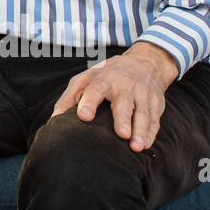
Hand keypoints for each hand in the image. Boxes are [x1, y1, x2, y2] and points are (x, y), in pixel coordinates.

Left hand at [49, 42, 178, 151]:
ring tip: (136, 147)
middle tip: (122, 134)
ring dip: (141, 131)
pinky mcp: (155, 105)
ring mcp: (142, 96)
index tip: (84, 116)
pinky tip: (146, 145)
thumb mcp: (86, 79)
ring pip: (143, 114)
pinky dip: (151, 133)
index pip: (95, 90)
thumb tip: (54, 120)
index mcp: (104, 80)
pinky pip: (155, 120)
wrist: (145, 63)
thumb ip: (69, 98)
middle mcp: (124, 87)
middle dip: (123, 119)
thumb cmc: (108, 75)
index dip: (89, 102)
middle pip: (124, 104)